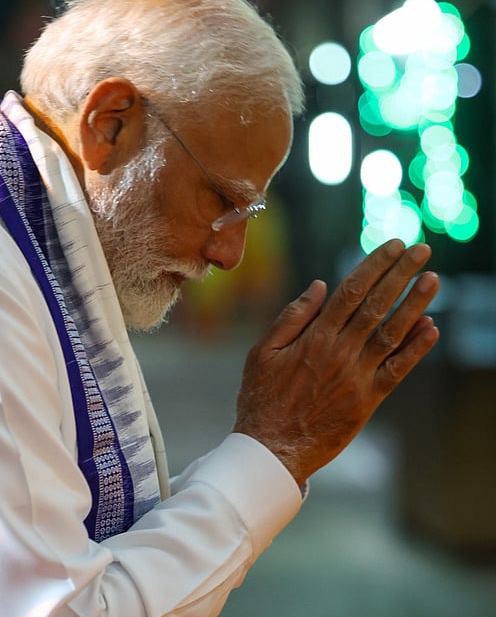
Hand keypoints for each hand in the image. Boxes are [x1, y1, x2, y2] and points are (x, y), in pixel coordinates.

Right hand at [233, 239, 439, 485]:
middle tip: (422, 250)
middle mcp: (340, 352)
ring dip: (416, 304)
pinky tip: (431, 328)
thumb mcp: (263, 352)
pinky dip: (416, 349)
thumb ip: (293, 316)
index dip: (375, 265)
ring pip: (392, 333)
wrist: (272, 450)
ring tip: (434, 280)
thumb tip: (320, 285)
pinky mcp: (367, 401)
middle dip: (402, 274)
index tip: (393, 246)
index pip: (351, 290)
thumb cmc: (262, 398)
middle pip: (377, 305)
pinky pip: (397, 371)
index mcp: (315, 336)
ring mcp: (357, 377)